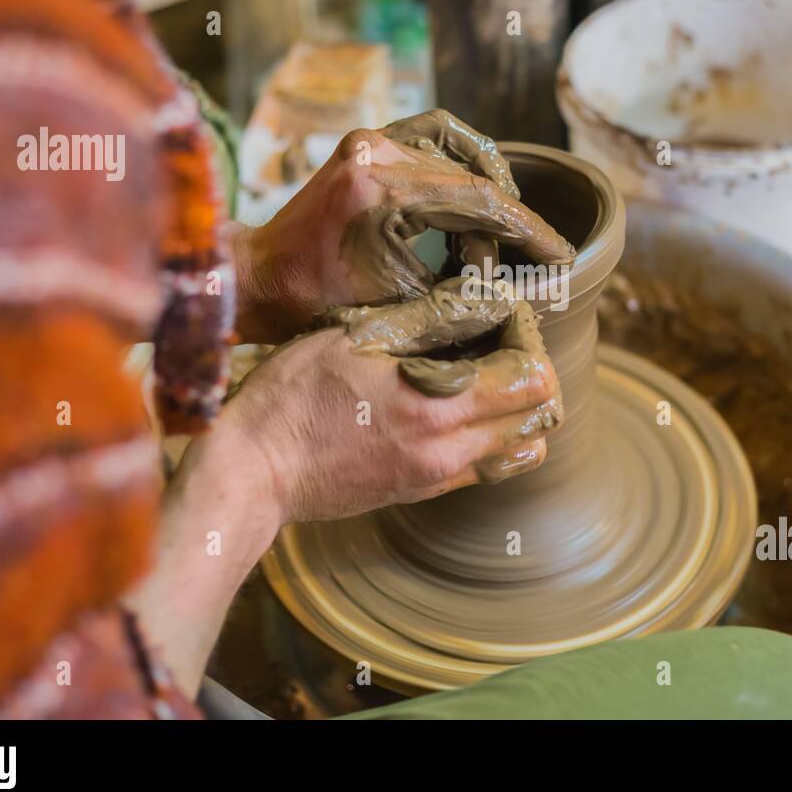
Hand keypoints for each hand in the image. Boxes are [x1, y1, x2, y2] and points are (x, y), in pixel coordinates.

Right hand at [223, 277, 563, 523]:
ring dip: (518, 411)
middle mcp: (449, 453)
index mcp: (437, 408)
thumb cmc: (291, 398)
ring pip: (521, 450)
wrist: (252, 473)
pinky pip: (486, 468)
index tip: (502, 318)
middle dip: (531, 373)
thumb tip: (474, 300)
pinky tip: (457, 407)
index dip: (526, 339)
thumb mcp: (354, 339)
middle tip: (500, 344)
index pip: (533, 379)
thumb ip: (422, 322)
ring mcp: (437, 478)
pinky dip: (493, 437)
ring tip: (486, 377)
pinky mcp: (421, 491)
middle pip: (539, 418)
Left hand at [230, 109, 574, 343]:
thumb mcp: (400, 304)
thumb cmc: (317, 303)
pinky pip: (433, 132)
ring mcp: (369, 139)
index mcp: (382, 191)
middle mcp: (376, 151)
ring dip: (489, 186)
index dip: (529, 232)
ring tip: (506, 228)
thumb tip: (512, 280)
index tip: (562, 257)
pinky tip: (477, 186)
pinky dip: (462, 157)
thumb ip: (460, 287)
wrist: (259, 280)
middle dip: (508, 223)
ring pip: (459, 148)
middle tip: (531, 259)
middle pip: (473, 179)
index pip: (480, 203)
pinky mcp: (365, 141)